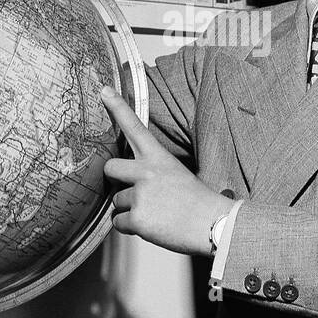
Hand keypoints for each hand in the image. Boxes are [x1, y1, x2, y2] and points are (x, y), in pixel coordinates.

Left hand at [99, 85, 231, 256]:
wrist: (213, 225)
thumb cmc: (197, 203)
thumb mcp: (177, 174)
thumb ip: (152, 173)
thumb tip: (127, 183)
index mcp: (159, 158)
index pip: (135, 127)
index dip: (117, 107)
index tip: (103, 90)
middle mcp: (146, 172)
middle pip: (109, 167)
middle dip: (115, 179)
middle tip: (133, 190)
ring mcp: (140, 194)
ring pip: (116, 201)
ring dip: (130, 209)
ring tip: (157, 214)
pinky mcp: (137, 217)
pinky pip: (118, 222)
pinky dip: (131, 227)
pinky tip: (153, 226)